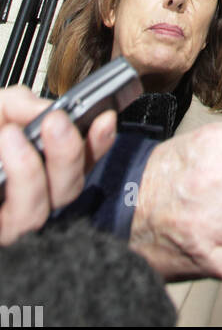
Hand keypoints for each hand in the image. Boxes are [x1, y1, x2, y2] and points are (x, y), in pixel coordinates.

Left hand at [0, 86, 116, 244]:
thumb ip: (19, 102)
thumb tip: (46, 110)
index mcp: (40, 168)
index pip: (83, 161)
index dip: (99, 143)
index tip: (103, 118)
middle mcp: (30, 199)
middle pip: (67, 191)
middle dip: (68, 155)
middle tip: (56, 123)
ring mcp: (8, 222)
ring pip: (35, 215)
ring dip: (29, 174)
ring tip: (11, 138)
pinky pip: (6, 226)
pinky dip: (8, 187)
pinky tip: (0, 156)